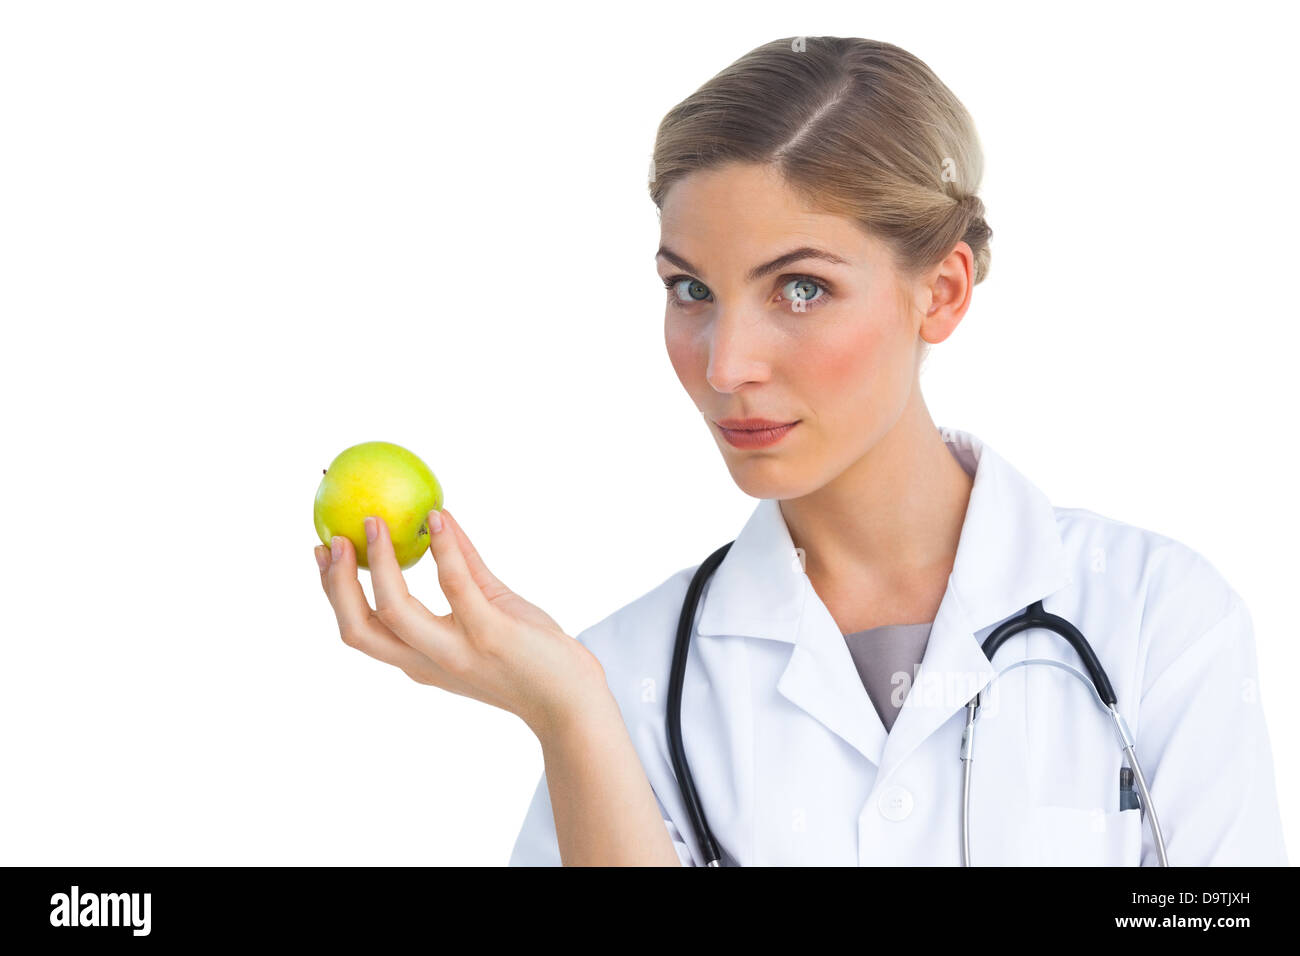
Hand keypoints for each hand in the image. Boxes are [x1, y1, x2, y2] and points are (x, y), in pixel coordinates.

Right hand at [315, 507, 607, 734]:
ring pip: (396, 611)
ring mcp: (457, 650)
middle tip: (335, 538)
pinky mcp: (490, 635)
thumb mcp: (488, 609)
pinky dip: (445, 550)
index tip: (322, 551)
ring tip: (376, 522)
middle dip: (337, 584)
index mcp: (420, 659)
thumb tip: (439, 518)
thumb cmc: (531, 657)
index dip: (333, 591)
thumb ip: (464, 567)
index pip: (360, 629)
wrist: (572, 702)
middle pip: (359, 629)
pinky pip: (458, 587)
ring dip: (381, 562)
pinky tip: (439, 520)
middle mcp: (429, 660)